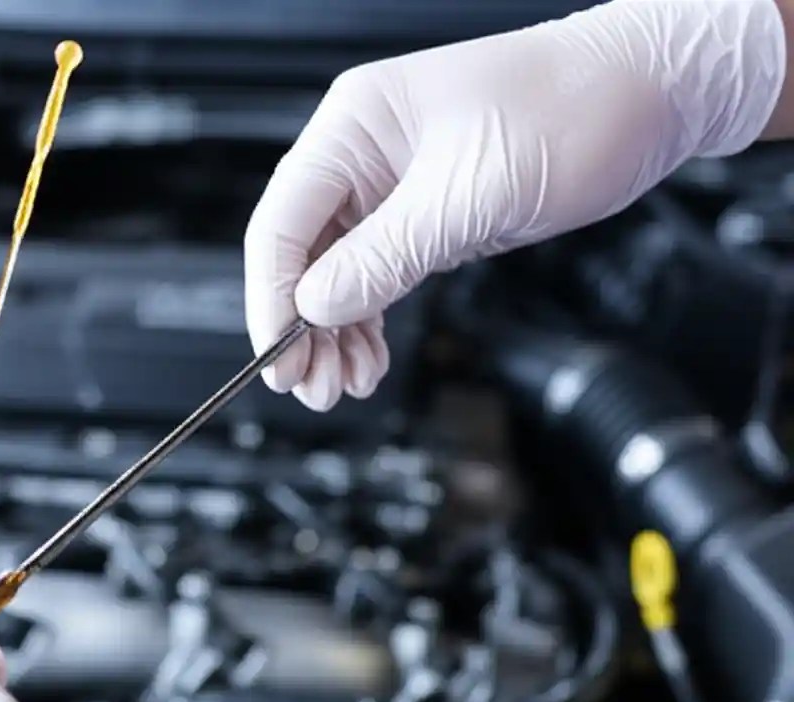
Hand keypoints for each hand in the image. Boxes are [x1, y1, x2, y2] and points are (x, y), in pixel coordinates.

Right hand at [245, 0, 789, 410]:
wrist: (650, 93)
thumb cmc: (571, 109)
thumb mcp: (469, 195)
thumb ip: (385, 254)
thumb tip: (316, 306)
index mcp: (355, 123)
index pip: (282, 221)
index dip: (272, 296)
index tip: (279, 355)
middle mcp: (364, 151)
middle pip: (301, 251)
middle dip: (302, 324)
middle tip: (311, 386)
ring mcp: (392, 183)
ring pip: (336, 271)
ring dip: (335, 331)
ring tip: (344, 384)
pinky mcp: (425, 211)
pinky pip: (376, 272)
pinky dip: (369, 318)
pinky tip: (370, 355)